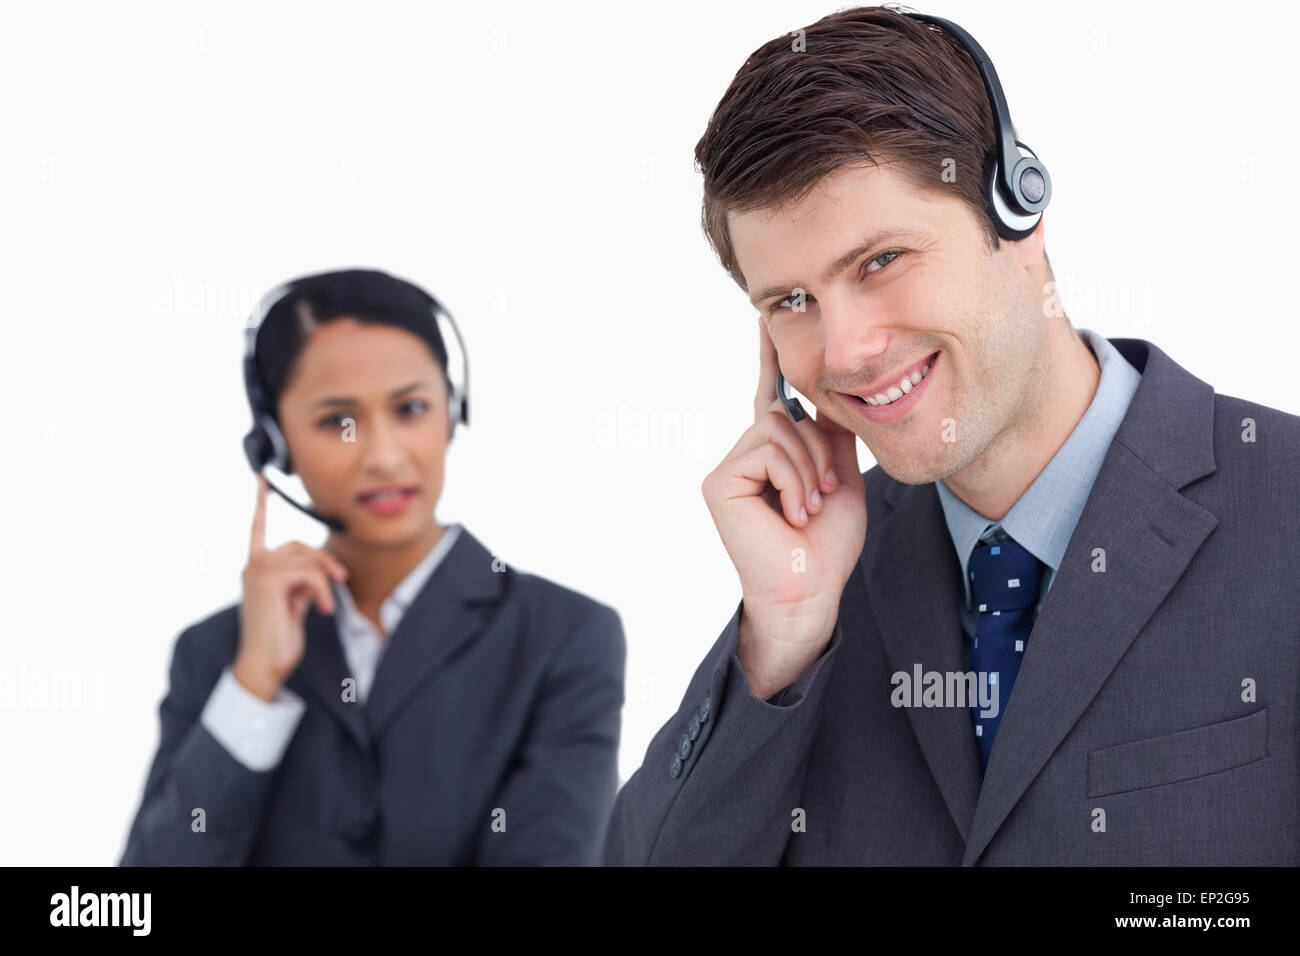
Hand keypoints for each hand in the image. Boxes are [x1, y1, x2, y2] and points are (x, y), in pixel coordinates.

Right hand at [233, 475, 348, 701]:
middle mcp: (252, 566)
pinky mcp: (268, 581)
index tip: (261, 480)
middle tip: (340, 581)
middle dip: (324, 561)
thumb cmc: (279, 639)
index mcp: (255, 569)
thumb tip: (318, 570)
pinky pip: (307, 572)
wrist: (265, 665)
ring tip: (326, 605)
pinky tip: (322, 609)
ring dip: (324, 580)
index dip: (260, 505)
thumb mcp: (294, 603)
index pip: (257, 530)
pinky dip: (321, 589)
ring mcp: (257, 572)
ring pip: (306, 558)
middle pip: (299, 545)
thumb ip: (301, 581)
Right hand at [701, 316, 866, 698]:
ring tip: (808, 508)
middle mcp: (745, 454)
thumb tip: (834, 390)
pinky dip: (791, 480)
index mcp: (773, 453)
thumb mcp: (841, 477)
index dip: (768, 359)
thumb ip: (833, 433)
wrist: (811, 588)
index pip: (770, 396)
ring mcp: (729, 467)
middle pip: (785, 413)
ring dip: (807, 469)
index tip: (763, 320)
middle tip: (823, 494)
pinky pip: (765, 450)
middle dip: (816, 450)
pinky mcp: (719, 481)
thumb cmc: (826, 543)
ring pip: (777, 428)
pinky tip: (791, 513)